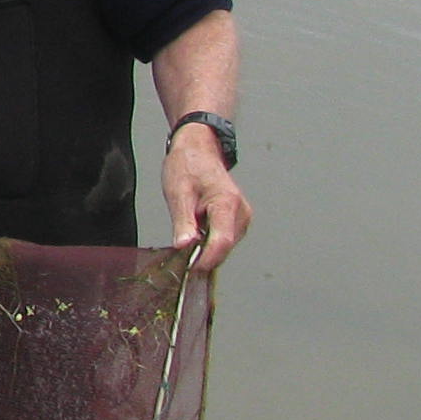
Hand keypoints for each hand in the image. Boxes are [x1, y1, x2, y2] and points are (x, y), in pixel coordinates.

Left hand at [162, 130, 249, 272]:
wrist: (198, 150)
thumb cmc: (188, 167)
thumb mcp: (178, 193)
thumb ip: (183, 222)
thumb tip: (185, 247)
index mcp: (227, 203)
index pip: (222, 241)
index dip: (206, 259)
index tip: (190, 269)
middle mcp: (241, 213)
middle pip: (224, 247)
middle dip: (203, 255)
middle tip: (179, 253)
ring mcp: (242, 218)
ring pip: (224, 247)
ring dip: (205, 248)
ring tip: (188, 231)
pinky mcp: (238, 221)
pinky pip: (223, 240)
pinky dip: (209, 242)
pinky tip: (196, 230)